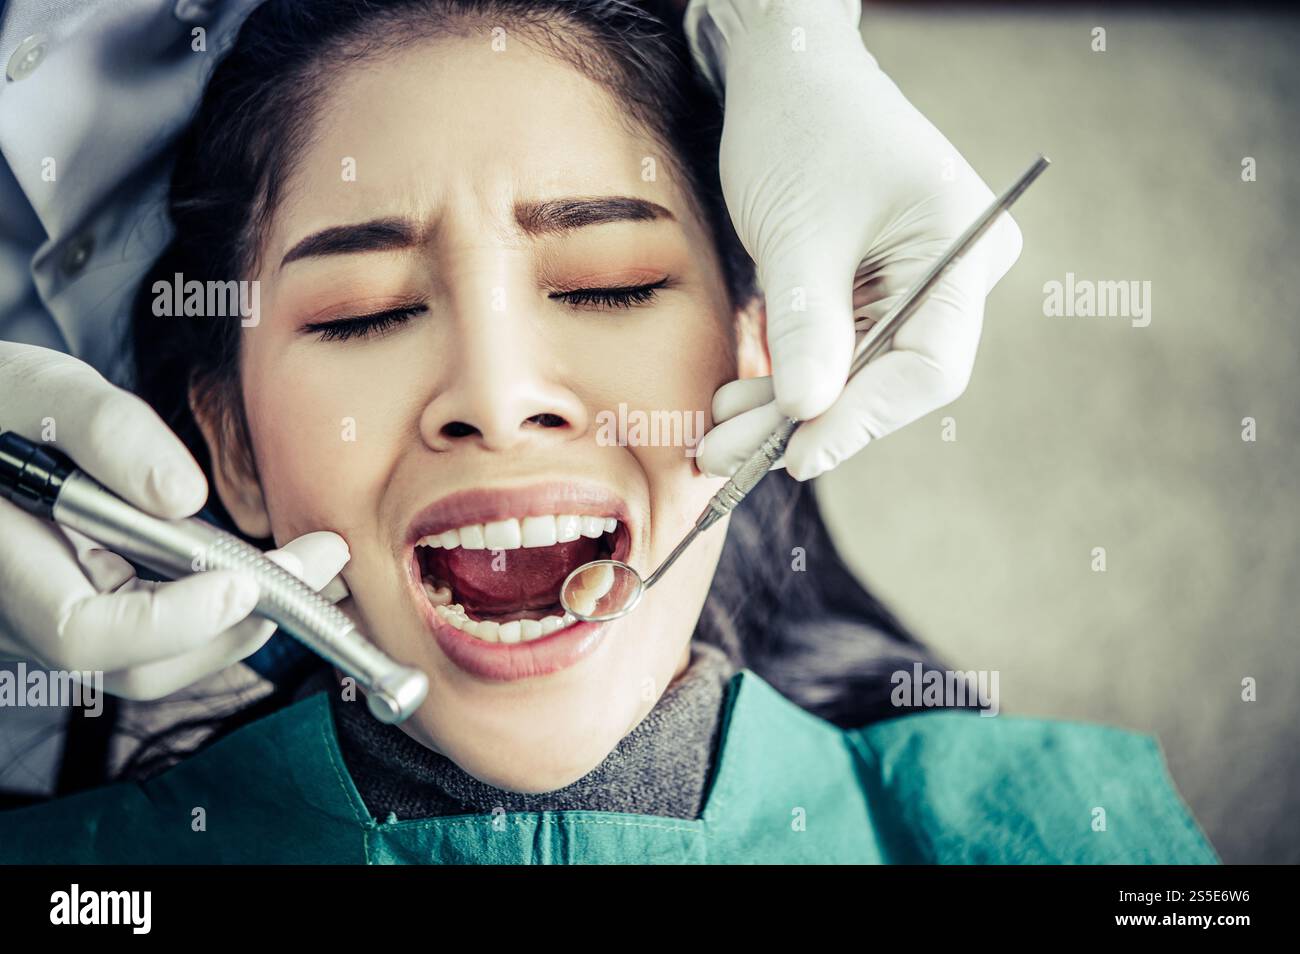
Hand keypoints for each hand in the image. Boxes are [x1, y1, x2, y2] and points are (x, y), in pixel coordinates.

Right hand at [0, 341, 348, 699]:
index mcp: (2, 566)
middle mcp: (22, 618)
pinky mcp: (91, 616)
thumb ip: (107, 435)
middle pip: (140, 663)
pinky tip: (271, 568)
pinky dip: (220, 608)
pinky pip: (160, 638)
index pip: (84, 634)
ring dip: (242, 618)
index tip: (246, 580)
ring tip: (314, 563)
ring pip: (159, 659)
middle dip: (239, 619)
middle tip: (322, 561)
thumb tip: (184, 495)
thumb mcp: (45, 391)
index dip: (173, 620)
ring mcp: (56, 626)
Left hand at [686, 0, 1023, 479]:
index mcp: (965, 248)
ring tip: (717, 437)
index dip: (863, 418)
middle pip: (888, 379)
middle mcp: (952, 274)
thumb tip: (805, 418)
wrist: (784, 70)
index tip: (797, 453)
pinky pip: (834, 351)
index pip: (930, 365)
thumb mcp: (799, 232)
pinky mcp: (871, 289)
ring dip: (783, 408)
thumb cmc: (800, 127)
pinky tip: (736, 402)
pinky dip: (784, 377)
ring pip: (853, 374)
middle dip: (806, 421)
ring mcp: (913, 284)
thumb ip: (806, 327)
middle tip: (729, 458)